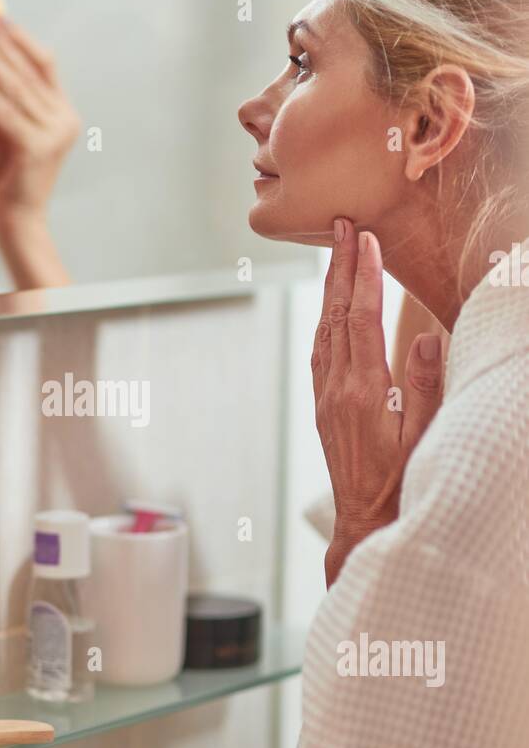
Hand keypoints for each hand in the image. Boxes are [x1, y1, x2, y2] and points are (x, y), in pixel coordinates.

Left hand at [0, 17, 78, 285]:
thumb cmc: (6, 175)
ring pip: (19, 87)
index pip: (44, 63)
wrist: (15, 218)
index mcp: (62, 112)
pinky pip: (7, 111)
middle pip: (32, 69)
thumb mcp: (2, 127)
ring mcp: (55, 133)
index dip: (20, 38)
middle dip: (3, 42)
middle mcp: (65, 119)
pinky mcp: (39, 148)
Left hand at [313, 218, 443, 585]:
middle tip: (342, 225)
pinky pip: (320, 352)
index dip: (363, 277)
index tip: (365, 240)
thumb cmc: (400, 483)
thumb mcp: (423, 437)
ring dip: (330, 288)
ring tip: (336, 252)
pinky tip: (331, 306)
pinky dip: (326, 319)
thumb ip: (425, 387)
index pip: (361, 320)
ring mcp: (326, 397)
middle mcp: (338, 389)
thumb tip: (426, 337)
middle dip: (340, 267)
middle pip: (336, 315)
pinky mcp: (322, 406)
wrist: (365, 521)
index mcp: (364, 392)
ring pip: (324, 330)